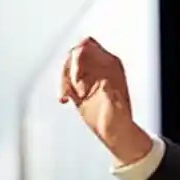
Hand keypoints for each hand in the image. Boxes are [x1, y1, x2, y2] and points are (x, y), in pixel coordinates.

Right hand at [59, 37, 153, 164]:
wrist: (114, 133)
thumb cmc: (119, 121)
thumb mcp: (115, 107)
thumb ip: (110, 94)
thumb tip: (105, 84)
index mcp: (110, 64)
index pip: (88, 45)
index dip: (77, 58)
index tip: (76, 78)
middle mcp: (98, 66)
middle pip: (74, 53)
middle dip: (67, 69)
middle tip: (71, 89)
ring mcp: (89, 76)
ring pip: (67, 66)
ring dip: (62, 80)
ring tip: (65, 96)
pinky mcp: (79, 86)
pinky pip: (65, 79)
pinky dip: (61, 88)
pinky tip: (64, 100)